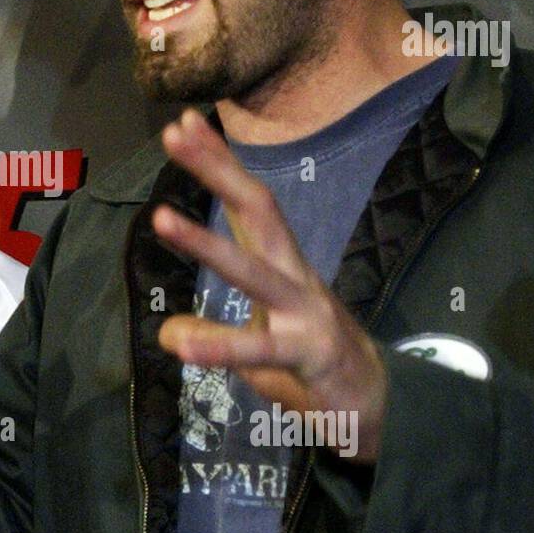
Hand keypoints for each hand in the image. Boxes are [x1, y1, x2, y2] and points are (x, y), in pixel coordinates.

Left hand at [153, 110, 387, 463]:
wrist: (374, 408)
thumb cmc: (310, 363)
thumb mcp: (257, 344)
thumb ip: (213, 330)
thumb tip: (168, 330)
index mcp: (281, 263)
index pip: (248, 202)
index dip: (218, 162)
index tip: (182, 124)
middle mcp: (294, 275)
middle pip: (256, 211)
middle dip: (216, 171)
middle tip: (174, 135)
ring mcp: (305, 312)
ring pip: (252, 271)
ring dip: (205, 243)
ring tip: (159, 218)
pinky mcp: (309, 354)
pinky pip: (259, 349)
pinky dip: (219, 344)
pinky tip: (179, 345)